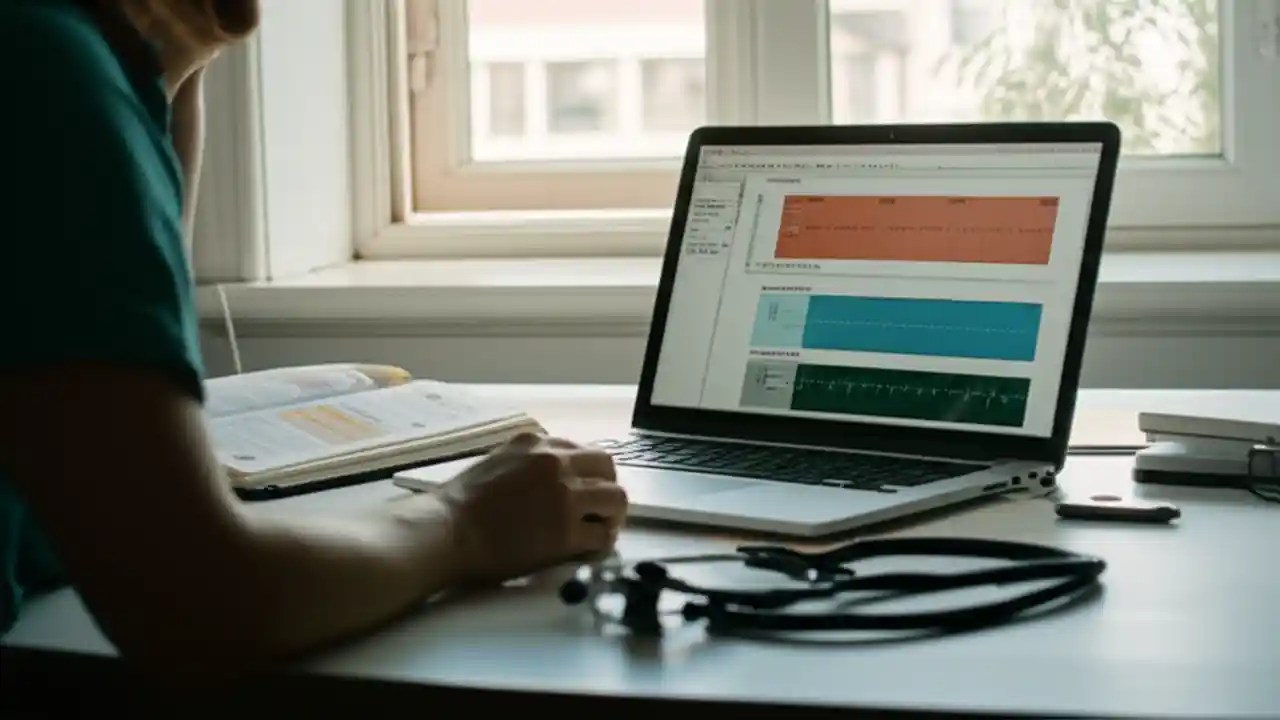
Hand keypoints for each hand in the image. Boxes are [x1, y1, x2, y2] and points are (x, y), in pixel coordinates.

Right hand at [434, 432, 627, 585]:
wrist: (445, 532)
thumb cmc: (459, 505)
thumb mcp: (497, 462)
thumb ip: (528, 464)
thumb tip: (548, 479)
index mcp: (537, 444)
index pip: (583, 451)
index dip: (588, 475)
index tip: (583, 492)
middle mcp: (557, 462)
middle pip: (607, 467)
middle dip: (606, 489)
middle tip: (599, 512)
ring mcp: (565, 495)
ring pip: (616, 499)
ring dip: (611, 517)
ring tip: (598, 532)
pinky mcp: (567, 531)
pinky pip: (603, 536)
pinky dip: (601, 545)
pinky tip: (588, 552)